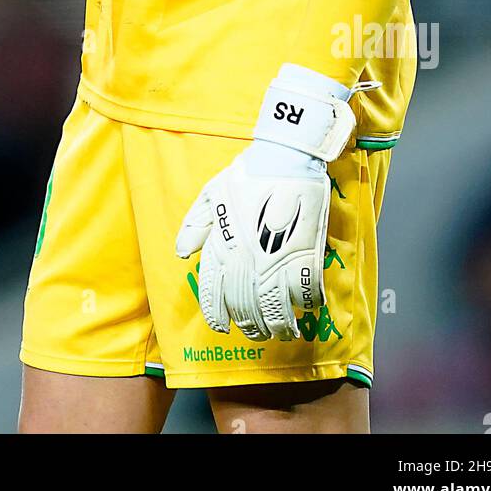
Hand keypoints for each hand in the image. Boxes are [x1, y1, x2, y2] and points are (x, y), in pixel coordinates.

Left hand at [175, 64, 361, 340]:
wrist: (284, 158)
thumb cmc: (245, 175)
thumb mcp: (210, 195)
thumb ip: (195, 227)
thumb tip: (183, 255)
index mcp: (223, 248)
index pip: (214, 294)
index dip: (217, 315)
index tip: (222, 327)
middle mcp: (248, 261)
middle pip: (246, 308)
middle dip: (250, 326)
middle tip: (255, 332)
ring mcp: (278, 261)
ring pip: (277, 309)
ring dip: (279, 326)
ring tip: (282, 333)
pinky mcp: (306, 255)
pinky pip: (307, 293)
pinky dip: (306, 306)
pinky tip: (305, 310)